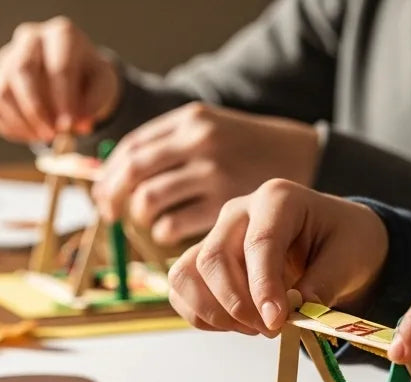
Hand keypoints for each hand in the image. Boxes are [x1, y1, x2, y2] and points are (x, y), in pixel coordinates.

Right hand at [0, 16, 119, 141]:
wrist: (73, 76)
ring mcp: (7, 57)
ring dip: (23, 122)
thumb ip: (94, 103)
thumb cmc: (89, 79)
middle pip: (23, 70)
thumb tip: (78, 125)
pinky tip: (31, 135)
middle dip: (37, 109)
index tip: (69, 126)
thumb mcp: (102, 86)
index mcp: (62, 34)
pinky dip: (10, 128)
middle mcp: (30, 39)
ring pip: (4, 91)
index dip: (63, 99)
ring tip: (44, 138)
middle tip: (51, 135)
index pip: (59, 65)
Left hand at [93, 103, 320, 244]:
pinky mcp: (224, 205)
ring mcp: (213, 173)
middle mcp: (200, 141)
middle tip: (110, 214)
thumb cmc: (251, 152)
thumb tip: (113, 172)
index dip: (109, 172)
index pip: (131, 146)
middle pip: (134, 172)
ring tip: (148, 222)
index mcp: (192, 119)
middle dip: (114, 196)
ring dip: (141, 217)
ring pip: (150, 200)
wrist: (307, 160)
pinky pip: (173, 226)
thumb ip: (171, 143)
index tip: (103, 192)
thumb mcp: (213, 129)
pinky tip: (170, 232)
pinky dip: (163, 233)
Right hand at [168, 180, 386, 335]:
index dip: (263, 288)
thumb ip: (324, 284)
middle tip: (271, 330)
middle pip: (214, 259)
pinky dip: (203, 317)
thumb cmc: (343, 242)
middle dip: (238, 305)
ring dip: (216, 313)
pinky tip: (237, 325)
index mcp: (278, 198)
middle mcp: (238, 212)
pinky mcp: (203, 260)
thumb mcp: (349, 258)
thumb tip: (295, 312)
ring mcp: (216, 235)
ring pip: (187, 274)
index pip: (259, 243)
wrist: (332, 239)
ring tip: (256, 328)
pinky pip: (183, 291)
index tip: (277, 322)